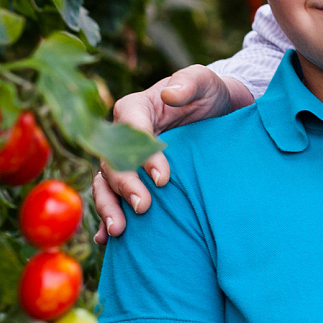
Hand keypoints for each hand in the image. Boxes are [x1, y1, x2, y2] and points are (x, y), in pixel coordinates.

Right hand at [91, 65, 254, 242]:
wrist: (217, 116)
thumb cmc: (208, 95)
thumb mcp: (204, 81)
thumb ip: (189, 82)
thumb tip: (170, 94)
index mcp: (134, 109)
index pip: (131, 132)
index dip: (142, 155)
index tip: (164, 178)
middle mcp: (122, 137)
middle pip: (111, 162)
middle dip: (124, 186)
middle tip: (143, 207)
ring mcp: (124, 161)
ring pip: (105, 185)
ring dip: (109, 207)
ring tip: (119, 231)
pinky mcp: (132, 181)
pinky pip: (113, 200)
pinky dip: (107, 219)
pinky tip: (108, 241)